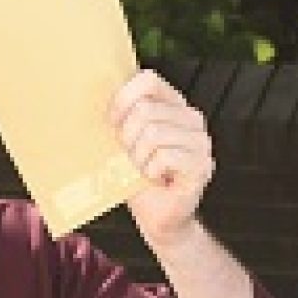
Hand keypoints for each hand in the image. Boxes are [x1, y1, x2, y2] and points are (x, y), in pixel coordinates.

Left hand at [111, 69, 214, 247]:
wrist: (157, 217)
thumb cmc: (139, 178)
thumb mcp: (125, 139)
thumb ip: (121, 113)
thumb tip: (96, 90)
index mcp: (174, 104)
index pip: (148, 79)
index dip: (123, 99)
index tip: (112, 122)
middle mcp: (192, 119)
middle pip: (146, 109)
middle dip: (128, 137)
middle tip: (131, 158)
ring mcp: (201, 142)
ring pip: (153, 133)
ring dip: (139, 158)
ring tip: (144, 170)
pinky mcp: (202, 166)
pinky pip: (164, 157)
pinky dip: (151, 172)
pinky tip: (157, 179)